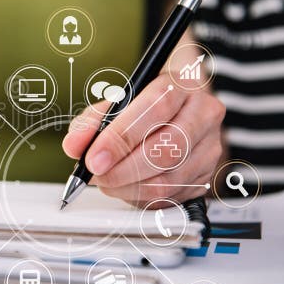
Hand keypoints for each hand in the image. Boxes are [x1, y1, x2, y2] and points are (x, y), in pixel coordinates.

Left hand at [62, 73, 224, 207]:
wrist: (177, 110)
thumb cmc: (144, 106)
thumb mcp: (114, 104)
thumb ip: (91, 122)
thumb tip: (74, 146)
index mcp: (181, 85)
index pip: (155, 108)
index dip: (121, 137)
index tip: (93, 157)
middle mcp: (203, 114)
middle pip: (166, 149)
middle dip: (122, 168)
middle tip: (95, 173)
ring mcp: (210, 147)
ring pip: (169, 179)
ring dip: (128, 187)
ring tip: (105, 180)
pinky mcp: (207, 175)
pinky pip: (171, 196)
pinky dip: (140, 197)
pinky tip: (125, 187)